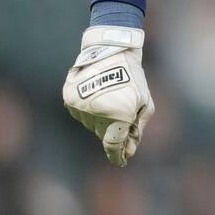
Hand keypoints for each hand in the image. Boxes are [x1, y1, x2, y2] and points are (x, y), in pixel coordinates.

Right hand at [61, 26, 154, 166]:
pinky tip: (99, 98)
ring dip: (102, 120)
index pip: (113, 145)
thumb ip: (137, 128)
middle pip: (104, 135)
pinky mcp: (70, 99)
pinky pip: (81, 114)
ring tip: (111, 100)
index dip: (117, 155)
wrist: (111, 52)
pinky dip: (91, 110)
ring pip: (92, 125)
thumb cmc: (134, 78)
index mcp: (118, 116)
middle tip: (123, 122)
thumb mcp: (145, 102)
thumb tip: (130, 148)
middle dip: (114, 132)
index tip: (121, 161)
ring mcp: (80, 107)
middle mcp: (96, 115)